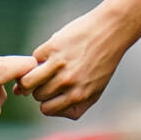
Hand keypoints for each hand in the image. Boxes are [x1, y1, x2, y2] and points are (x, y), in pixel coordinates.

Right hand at [16, 5, 139, 119]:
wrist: (113, 29)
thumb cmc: (103, 60)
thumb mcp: (95, 89)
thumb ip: (72, 104)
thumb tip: (48, 107)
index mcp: (79, 96)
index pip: (46, 109)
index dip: (47, 101)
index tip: (53, 92)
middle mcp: (68, 83)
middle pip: (38, 95)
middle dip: (41, 88)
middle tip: (51, 77)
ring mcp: (59, 65)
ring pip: (27, 82)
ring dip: (32, 75)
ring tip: (41, 69)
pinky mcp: (52, 47)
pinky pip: (33, 59)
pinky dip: (39, 57)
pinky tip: (51, 53)